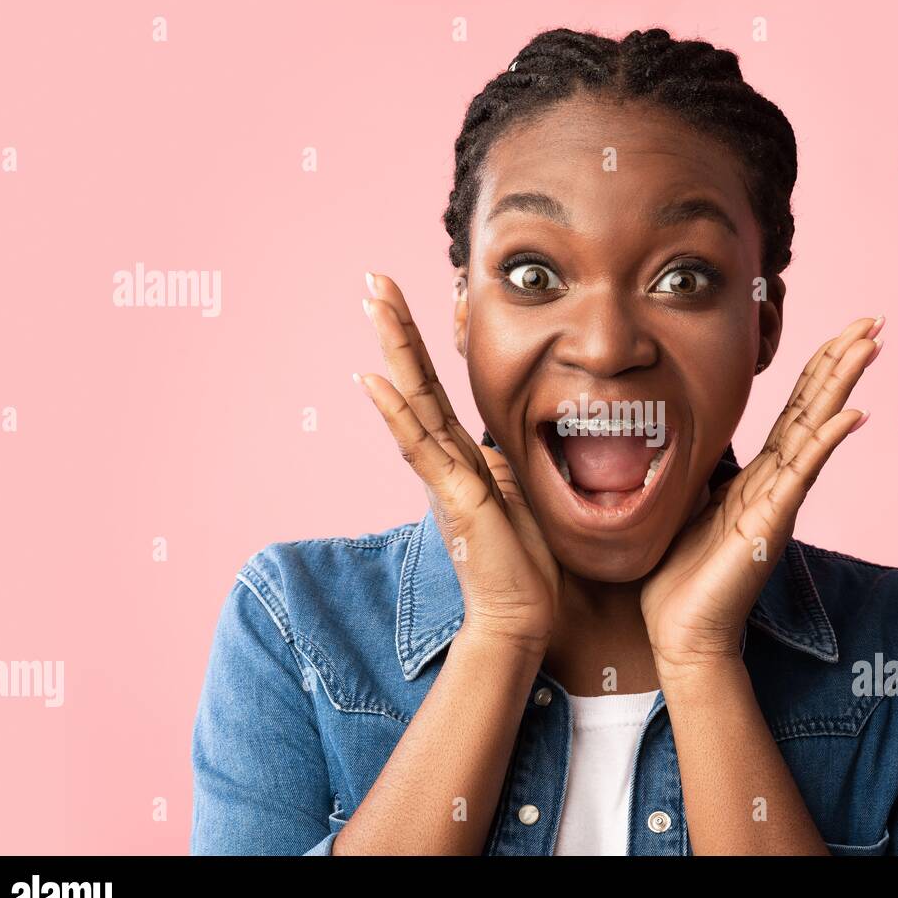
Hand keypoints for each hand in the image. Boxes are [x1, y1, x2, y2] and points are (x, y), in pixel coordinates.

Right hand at [354, 272, 560, 656]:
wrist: (522, 618)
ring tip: (373, 301)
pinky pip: (421, 449)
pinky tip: (373, 380)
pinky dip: (396, 414)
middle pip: (417, 383)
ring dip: (395, 349)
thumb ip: (505, 464)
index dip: (426, 344)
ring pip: (413, 402)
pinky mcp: (454, 499)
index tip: (416, 299)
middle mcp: (444, 462)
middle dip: (397, 329)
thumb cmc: (524, 565)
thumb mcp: (519, 496)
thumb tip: (506, 438)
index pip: (439, 390)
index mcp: (461, 460)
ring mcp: (444, 478)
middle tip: (373, 279)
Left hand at [640, 315, 884, 677]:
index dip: (819, 367)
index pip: (796, 409)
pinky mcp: (771, 523)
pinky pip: (802, 474)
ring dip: (842, 384)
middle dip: (843, 360)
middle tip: (873, 319)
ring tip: (870, 344)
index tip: (845, 330)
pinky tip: (852, 414)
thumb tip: (686, 431)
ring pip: (816, 430)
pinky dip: (826, 442)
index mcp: (760, 474)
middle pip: (816, 407)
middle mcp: (779, 482)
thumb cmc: (683, 573)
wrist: (681, 632)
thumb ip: (703, 468)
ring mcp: (779, 500)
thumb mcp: (691, 502)